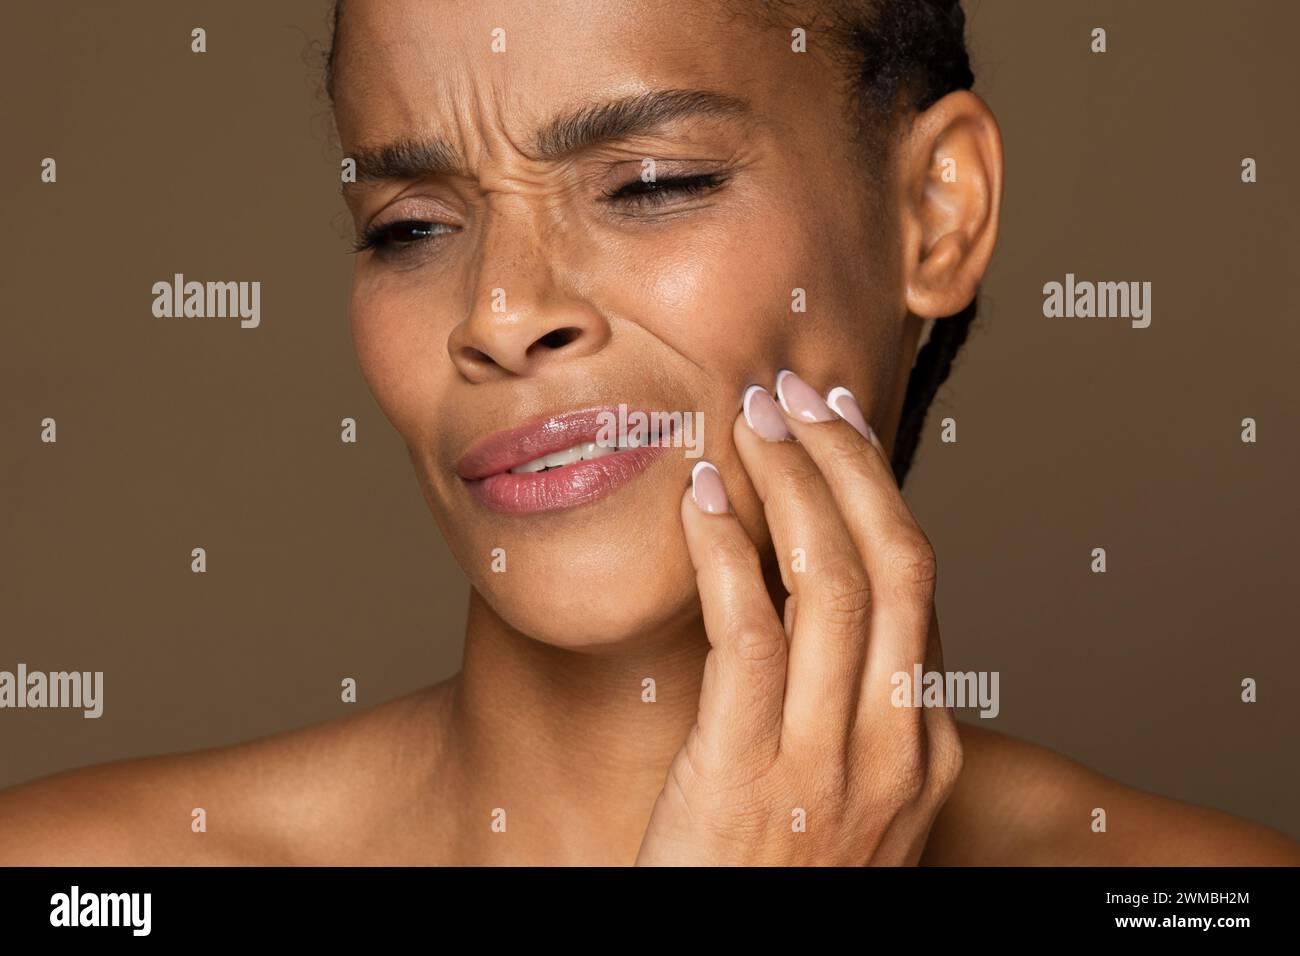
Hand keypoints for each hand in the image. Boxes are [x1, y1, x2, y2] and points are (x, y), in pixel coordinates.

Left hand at [635, 370, 962, 865]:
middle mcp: (893, 748)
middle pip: (896, 562)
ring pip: (831, 580)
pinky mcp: (746, 774)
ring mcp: (827, 765)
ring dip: (792, 480)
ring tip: (750, 414)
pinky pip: (748, 630)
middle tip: (798, 393)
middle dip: (849, 461)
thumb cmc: (764, 883)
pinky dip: (728, 547)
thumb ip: (842, 718)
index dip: (875, 497)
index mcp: (922, 752)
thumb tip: (807, 619)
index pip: (915, 592)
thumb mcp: (835, 803)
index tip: (835, 434)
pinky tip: (703, 496)